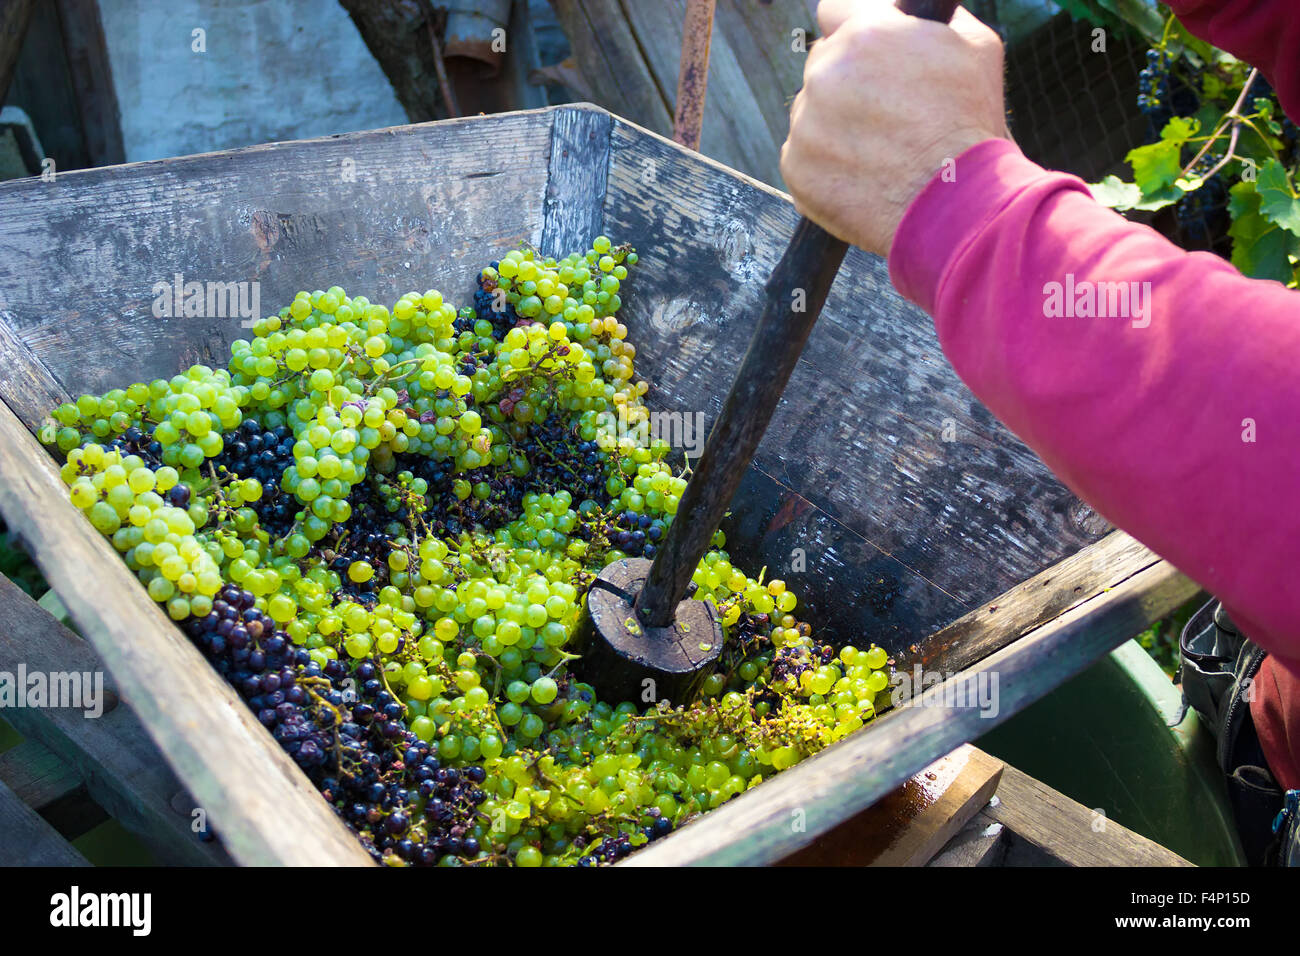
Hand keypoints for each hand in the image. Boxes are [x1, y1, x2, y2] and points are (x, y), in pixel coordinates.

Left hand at [780, 0, 1010, 256]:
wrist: (955, 205)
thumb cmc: (970, 127)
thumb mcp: (975, 48)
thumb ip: (935, 20)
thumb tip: (915, 12)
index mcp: (866, 33)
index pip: (834, 11)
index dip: (852, 30)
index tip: (863, 53)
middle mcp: (826, 73)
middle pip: (823, 65)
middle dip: (848, 83)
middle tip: (885, 115)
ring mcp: (806, 123)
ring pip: (812, 113)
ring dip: (836, 127)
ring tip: (880, 153)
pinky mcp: (796, 167)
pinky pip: (803, 157)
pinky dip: (826, 167)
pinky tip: (863, 177)